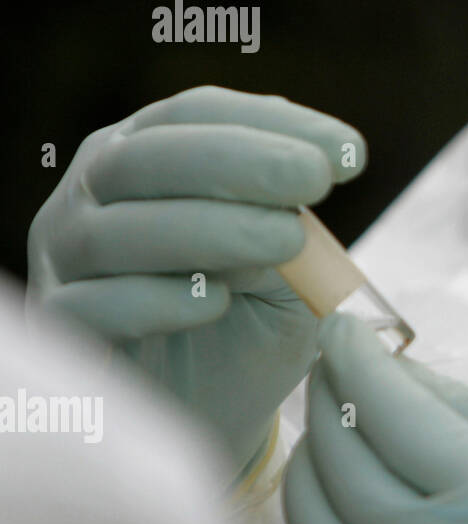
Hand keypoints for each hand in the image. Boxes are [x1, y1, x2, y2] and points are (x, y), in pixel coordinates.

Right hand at [27, 86, 366, 472]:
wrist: (217, 408)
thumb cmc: (253, 315)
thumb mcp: (289, 261)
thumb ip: (288, 222)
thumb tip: (290, 202)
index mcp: (149, 152)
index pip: (199, 115)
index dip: (273, 124)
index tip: (349, 154)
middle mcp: (94, 191)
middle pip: (149, 157)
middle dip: (239, 162)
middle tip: (314, 180)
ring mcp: (66, 257)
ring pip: (117, 230)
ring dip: (210, 229)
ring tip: (287, 242)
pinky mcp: (62, 328)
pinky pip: (91, 307)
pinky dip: (156, 300)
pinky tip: (216, 302)